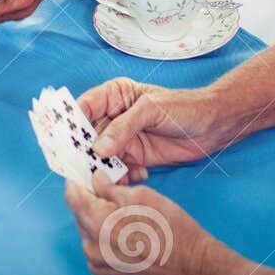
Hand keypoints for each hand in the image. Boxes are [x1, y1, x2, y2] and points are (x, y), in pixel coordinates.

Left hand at [64, 173, 234, 274]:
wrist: (193, 267)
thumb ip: (110, 187)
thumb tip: (95, 179)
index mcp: (97, 223)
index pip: (71, 195)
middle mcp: (91, 247)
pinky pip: (96, 249)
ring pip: (88, 231)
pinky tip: (126, 232)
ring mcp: (97, 265)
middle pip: (79, 213)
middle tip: (111, 189)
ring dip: (99, 219)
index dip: (77, 179)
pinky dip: (104, 238)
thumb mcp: (141, 195)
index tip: (84, 172)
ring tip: (124, 213)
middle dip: (92, 199)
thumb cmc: (171, 228)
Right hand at [79, 77, 237, 178]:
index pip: (83, 107)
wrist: (213, 127)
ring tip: (111, 179)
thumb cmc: (184, 108)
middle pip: (87, 136)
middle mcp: (113, 117)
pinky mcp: (134, 157)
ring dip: (103, 169)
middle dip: (84, 153)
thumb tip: (98, 148)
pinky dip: (122, 177)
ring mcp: (123, 139)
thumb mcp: (150, 111)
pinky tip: (137, 175)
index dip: (69, 124)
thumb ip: (123, 129)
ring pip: (100, 156)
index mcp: (114, 95)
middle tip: (83, 168)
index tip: (60, 142)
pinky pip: (117, 170)